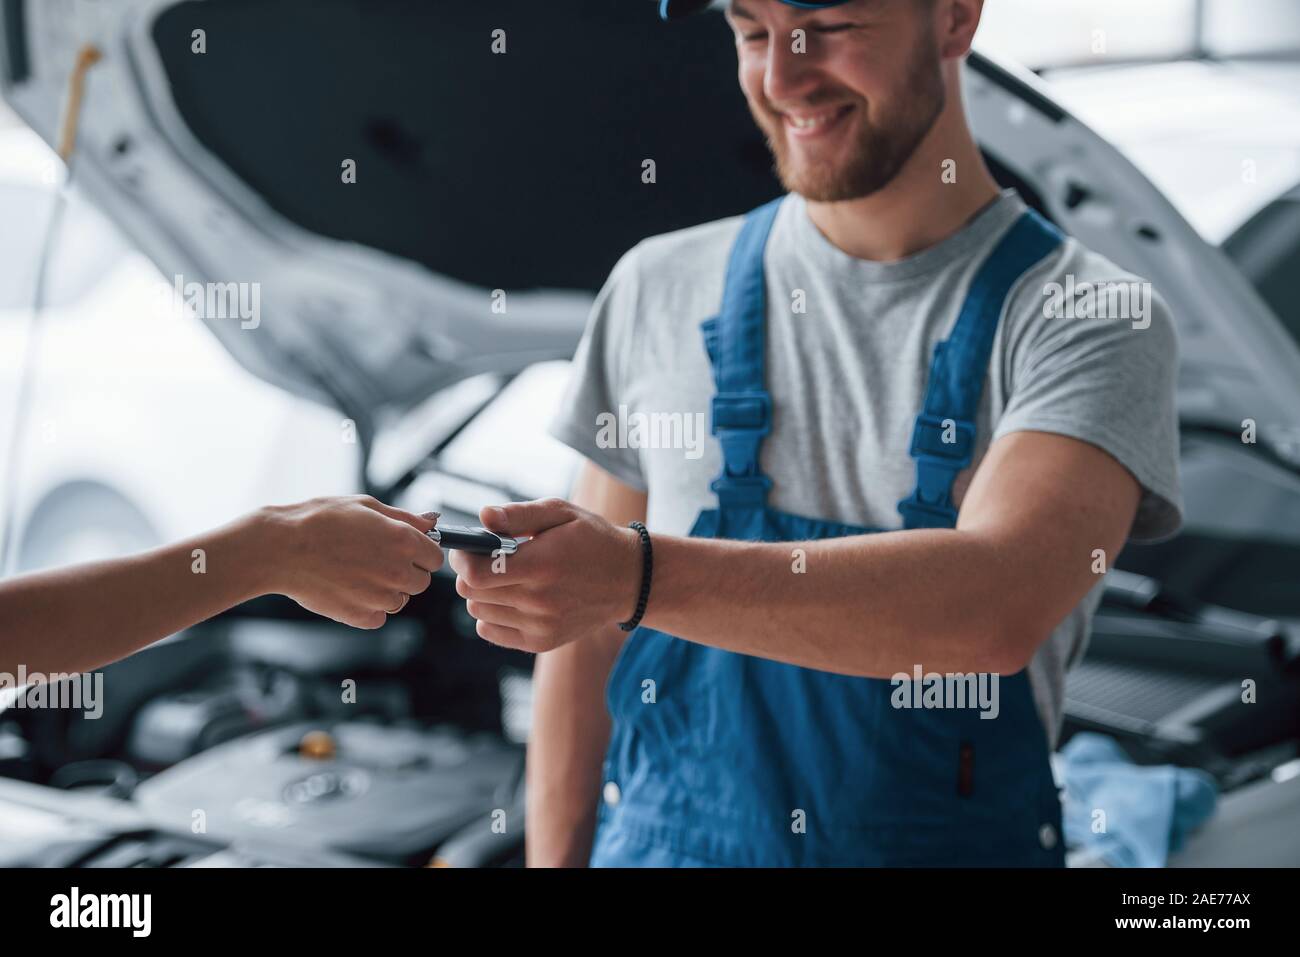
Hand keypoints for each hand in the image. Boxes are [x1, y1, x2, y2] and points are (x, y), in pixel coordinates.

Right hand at [258, 495, 442, 628]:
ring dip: (386, 590)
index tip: (406, 551)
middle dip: (406, 572)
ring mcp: (381, 596)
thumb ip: (404, 518)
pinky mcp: (362, 616)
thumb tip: (430, 523)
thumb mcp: (365, 506)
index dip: (421, 553)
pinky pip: (380, 616)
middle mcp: (398, 570)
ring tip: (356, 572)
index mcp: (403, 540)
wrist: (281, 549)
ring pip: (401, 600)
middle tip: (374, 560)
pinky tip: (348, 588)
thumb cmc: (319, 521)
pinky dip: (369, 607)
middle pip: (422, 581)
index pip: (435, 557)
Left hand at [449, 498, 641, 651]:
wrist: (629, 580)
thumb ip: (519, 514)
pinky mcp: (541, 642)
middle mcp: (539, 601)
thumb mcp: (561, 513)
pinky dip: (491, 614)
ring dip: (482, 593)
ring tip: (504, 577)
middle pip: (471, 593)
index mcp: (542, 565)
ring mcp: (540, 626)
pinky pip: (490, 631)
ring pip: (478, 612)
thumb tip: (483, 515)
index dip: (463, 558)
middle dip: (470, 572)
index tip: (468, 548)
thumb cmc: (591, 539)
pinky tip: (511, 598)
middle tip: (486, 559)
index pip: (476, 574)